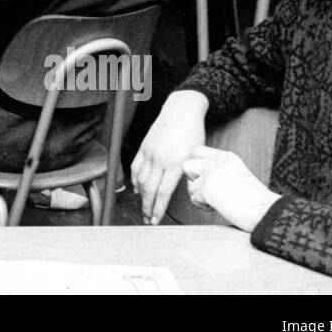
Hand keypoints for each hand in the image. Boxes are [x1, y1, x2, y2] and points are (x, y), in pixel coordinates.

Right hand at [131, 90, 208, 224]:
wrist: (181, 111)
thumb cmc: (193, 133)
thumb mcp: (196, 155)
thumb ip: (187, 173)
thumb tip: (182, 189)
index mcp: (175, 164)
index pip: (163, 193)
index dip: (158, 209)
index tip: (156, 220)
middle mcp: (159, 160)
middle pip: (149, 189)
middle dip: (147, 207)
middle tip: (147, 219)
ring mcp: (149, 153)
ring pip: (140, 180)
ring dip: (141, 196)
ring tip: (143, 207)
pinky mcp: (144, 147)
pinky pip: (135, 167)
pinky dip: (134, 180)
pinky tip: (137, 188)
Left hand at [182, 146, 280, 231]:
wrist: (268, 212)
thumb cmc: (254, 201)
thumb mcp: (235, 176)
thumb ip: (217, 171)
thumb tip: (194, 177)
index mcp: (226, 157)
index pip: (197, 152)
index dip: (197, 167)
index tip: (207, 180)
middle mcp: (218, 161)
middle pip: (187, 165)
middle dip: (193, 180)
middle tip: (209, 191)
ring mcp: (212, 173)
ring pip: (190, 186)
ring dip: (201, 197)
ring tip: (221, 202)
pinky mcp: (207, 188)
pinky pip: (194, 199)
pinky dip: (204, 206)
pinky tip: (221, 207)